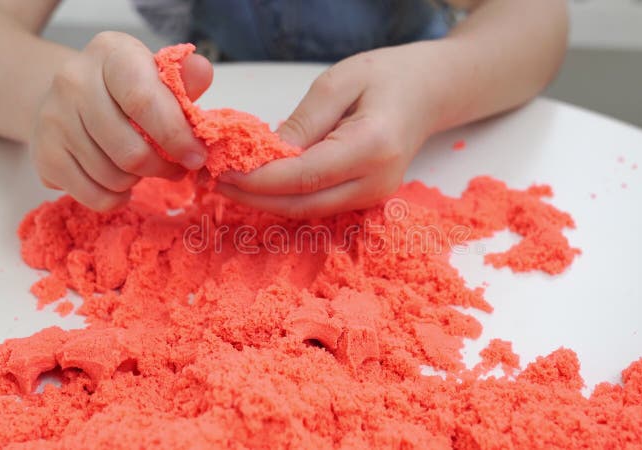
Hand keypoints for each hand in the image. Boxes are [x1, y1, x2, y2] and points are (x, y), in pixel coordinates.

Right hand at [30, 32, 212, 210]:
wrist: (71, 97)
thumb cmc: (128, 88)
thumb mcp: (157, 74)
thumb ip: (183, 78)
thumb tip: (202, 70)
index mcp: (110, 53)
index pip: (144, 101)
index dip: (176, 136)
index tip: (196, 157)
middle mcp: (74, 81)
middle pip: (129, 150)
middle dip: (162, 167)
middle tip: (176, 168)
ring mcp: (53, 118)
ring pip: (113, 177)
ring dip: (139, 181)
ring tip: (145, 168)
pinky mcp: (43, 154)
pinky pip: (93, 196)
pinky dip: (116, 198)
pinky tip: (122, 183)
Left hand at [215, 41, 448, 218]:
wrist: (427, 94)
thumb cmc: (386, 77)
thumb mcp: (339, 82)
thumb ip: (303, 121)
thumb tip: (266, 155)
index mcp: (373, 147)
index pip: (304, 175)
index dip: (258, 179)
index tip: (220, 170)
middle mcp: (376, 182)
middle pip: (303, 204)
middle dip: (254, 197)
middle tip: (213, 181)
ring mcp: (373, 197)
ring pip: (307, 211)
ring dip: (265, 201)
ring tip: (228, 182)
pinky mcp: (365, 199)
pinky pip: (317, 205)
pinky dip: (285, 198)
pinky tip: (258, 184)